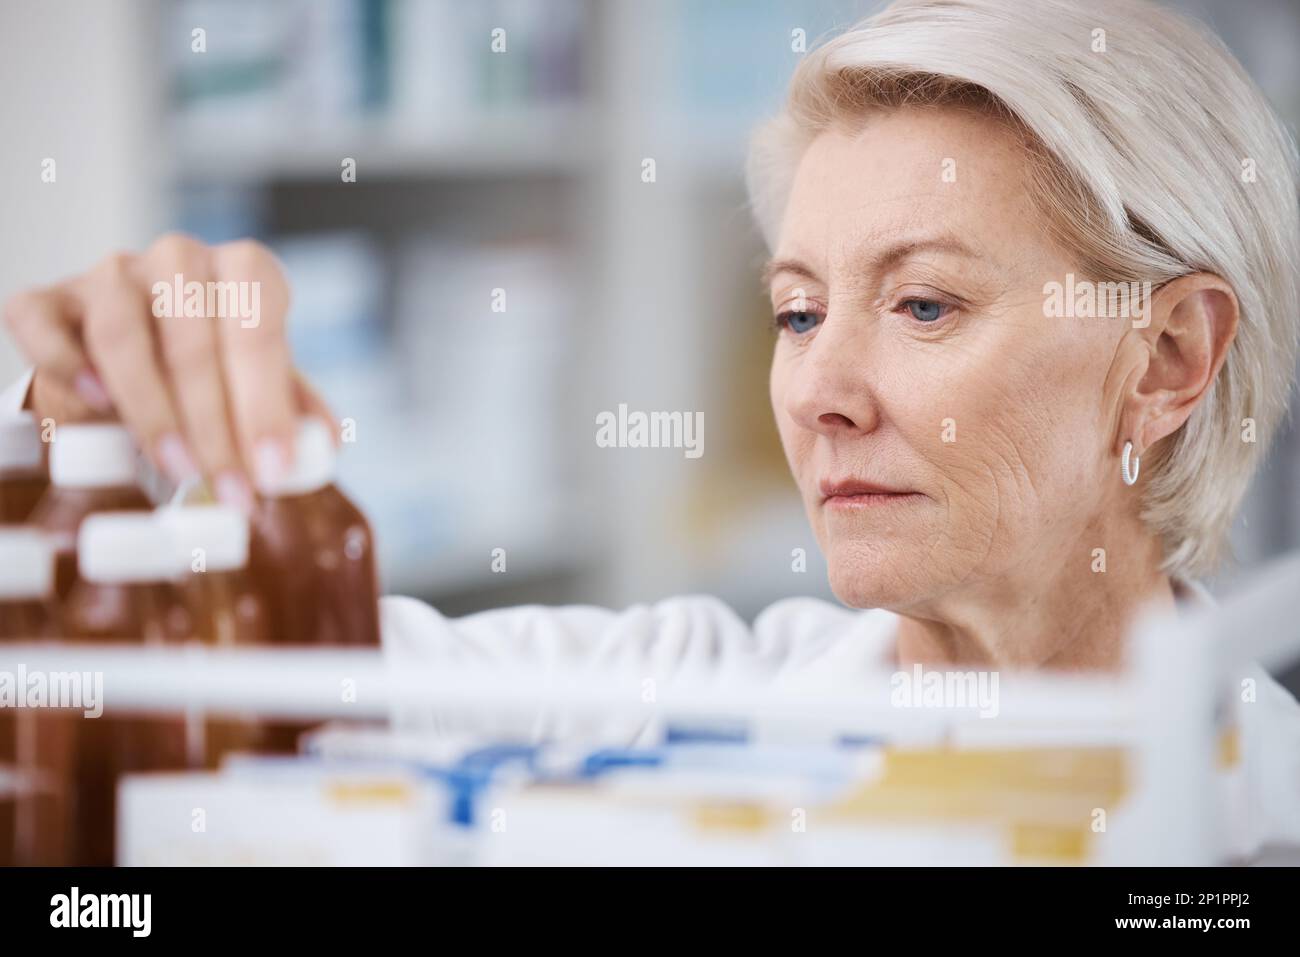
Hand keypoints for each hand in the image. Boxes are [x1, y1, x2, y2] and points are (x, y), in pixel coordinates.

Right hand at [3, 233, 331, 510]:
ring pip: (123, 336)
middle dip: (216, 427)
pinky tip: (97, 404)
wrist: (129, 359)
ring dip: (153, 412)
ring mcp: (109, 274)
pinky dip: (67, 365)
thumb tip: (326, 443)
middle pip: (194, 340)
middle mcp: (178, 259)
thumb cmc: (211, 369)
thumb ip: (291, 406)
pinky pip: (42, 323)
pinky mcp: (49, 298)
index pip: (259, 325)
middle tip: (232, 491)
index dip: (267, 403)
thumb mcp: (258, 382)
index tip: (276, 469)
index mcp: (243, 270)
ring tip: (179, 472)